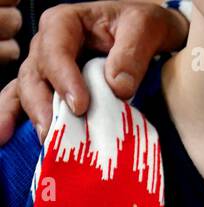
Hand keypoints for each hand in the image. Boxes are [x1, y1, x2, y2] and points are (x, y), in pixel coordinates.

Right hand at [0, 1, 188, 143]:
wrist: (145, 35)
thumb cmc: (140, 26)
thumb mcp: (144, 27)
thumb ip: (132, 53)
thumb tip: (118, 88)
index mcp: (65, 24)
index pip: (55, 50)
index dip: (63, 78)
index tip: (80, 106)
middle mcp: (48, 46)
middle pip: (34, 74)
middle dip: (42, 105)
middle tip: (56, 133)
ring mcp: (47, 69)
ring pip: (29, 92)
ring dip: (34, 117)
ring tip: (44, 142)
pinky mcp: (53, 90)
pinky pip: (26, 102)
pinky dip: (15, 119)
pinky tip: (7, 137)